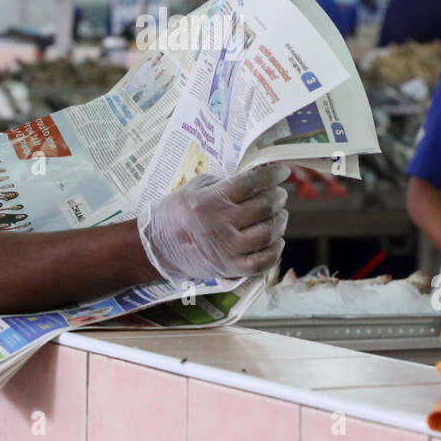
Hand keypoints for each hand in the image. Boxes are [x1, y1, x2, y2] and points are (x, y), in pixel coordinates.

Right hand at [138, 164, 289, 281]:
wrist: (157, 246)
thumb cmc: (179, 212)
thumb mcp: (196, 187)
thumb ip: (225, 181)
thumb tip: (258, 177)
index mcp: (209, 200)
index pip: (250, 183)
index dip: (272, 175)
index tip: (282, 171)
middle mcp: (218, 225)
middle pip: (264, 207)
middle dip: (278, 197)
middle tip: (279, 194)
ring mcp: (225, 250)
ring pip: (268, 234)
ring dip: (279, 221)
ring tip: (278, 215)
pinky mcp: (229, 269)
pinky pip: (262, 262)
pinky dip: (275, 251)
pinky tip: (275, 241)